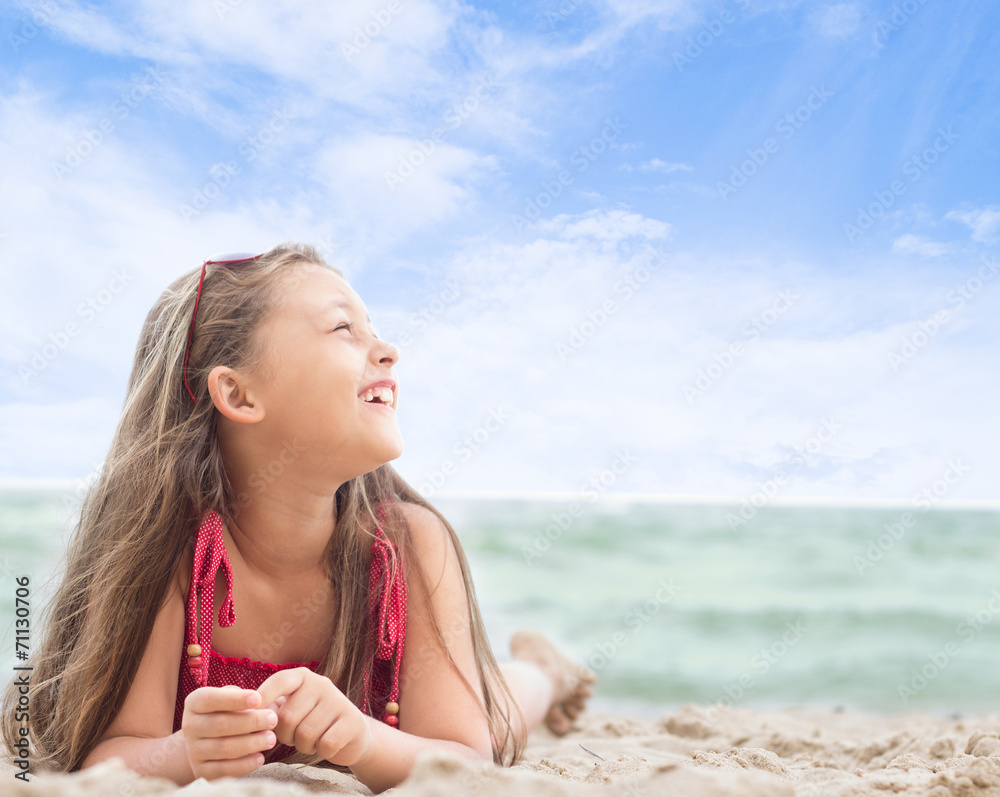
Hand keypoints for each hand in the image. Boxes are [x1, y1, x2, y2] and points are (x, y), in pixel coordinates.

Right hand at [181, 684, 279, 779]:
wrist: (209, 738)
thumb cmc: (228, 710)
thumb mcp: (231, 697)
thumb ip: (242, 697)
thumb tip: (260, 704)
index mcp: (194, 703)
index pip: (210, 699)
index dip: (234, 699)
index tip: (258, 699)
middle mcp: (190, 726)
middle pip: (220, 724)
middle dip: (251, 722)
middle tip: (273, 719)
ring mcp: (193, 750)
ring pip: (223, 748)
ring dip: (251, 743)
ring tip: (271, 738)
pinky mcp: (201, 770)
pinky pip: (223, 770)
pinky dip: (243, 764)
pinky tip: (260, 758)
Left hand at [256, 667, 373, 766]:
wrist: (351, 734)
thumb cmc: (311, 721)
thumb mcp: (292, 708)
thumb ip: (272, 707)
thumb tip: (247, 712)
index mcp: (303, 677)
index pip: (279, 681)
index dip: (263, 697)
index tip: (252, 714)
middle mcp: (322, 684)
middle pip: (287, 717)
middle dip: (286, 735)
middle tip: (295, 736)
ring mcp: (339, 701)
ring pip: (305, 733)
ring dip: (304, 745)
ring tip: (311, 740)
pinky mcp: (352, 721)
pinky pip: (325, 744)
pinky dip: (321, 750)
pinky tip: (326, 745)